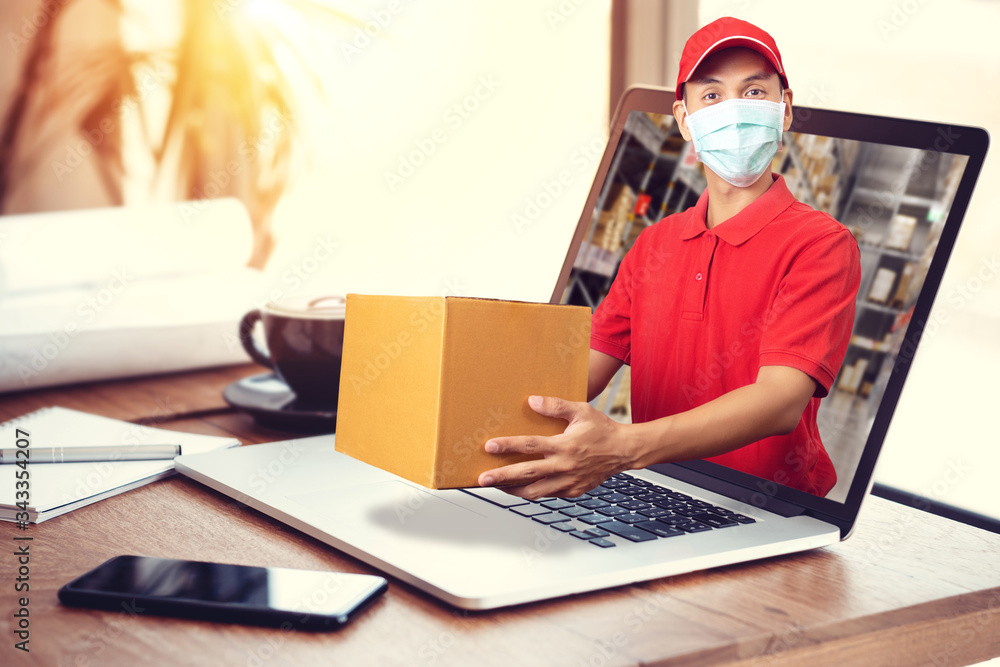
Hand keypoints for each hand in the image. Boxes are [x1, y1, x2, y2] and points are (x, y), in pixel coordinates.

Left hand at [476, 395, 637, 498]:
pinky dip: (532, 493)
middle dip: (501, 477)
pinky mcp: (572, 491)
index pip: (529, 446)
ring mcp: (568, 482)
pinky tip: (520, 488)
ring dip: (513, 490)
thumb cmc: (602, 430)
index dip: (507, 446)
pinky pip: (547, 495)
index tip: (489, 447)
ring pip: (535, 491)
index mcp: (564, 445)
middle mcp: (564, 466)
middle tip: (482, 479)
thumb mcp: (581, 411)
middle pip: (526, 474)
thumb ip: (555, 406)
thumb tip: (532, 401)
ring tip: (496, 487)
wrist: (624, 451)